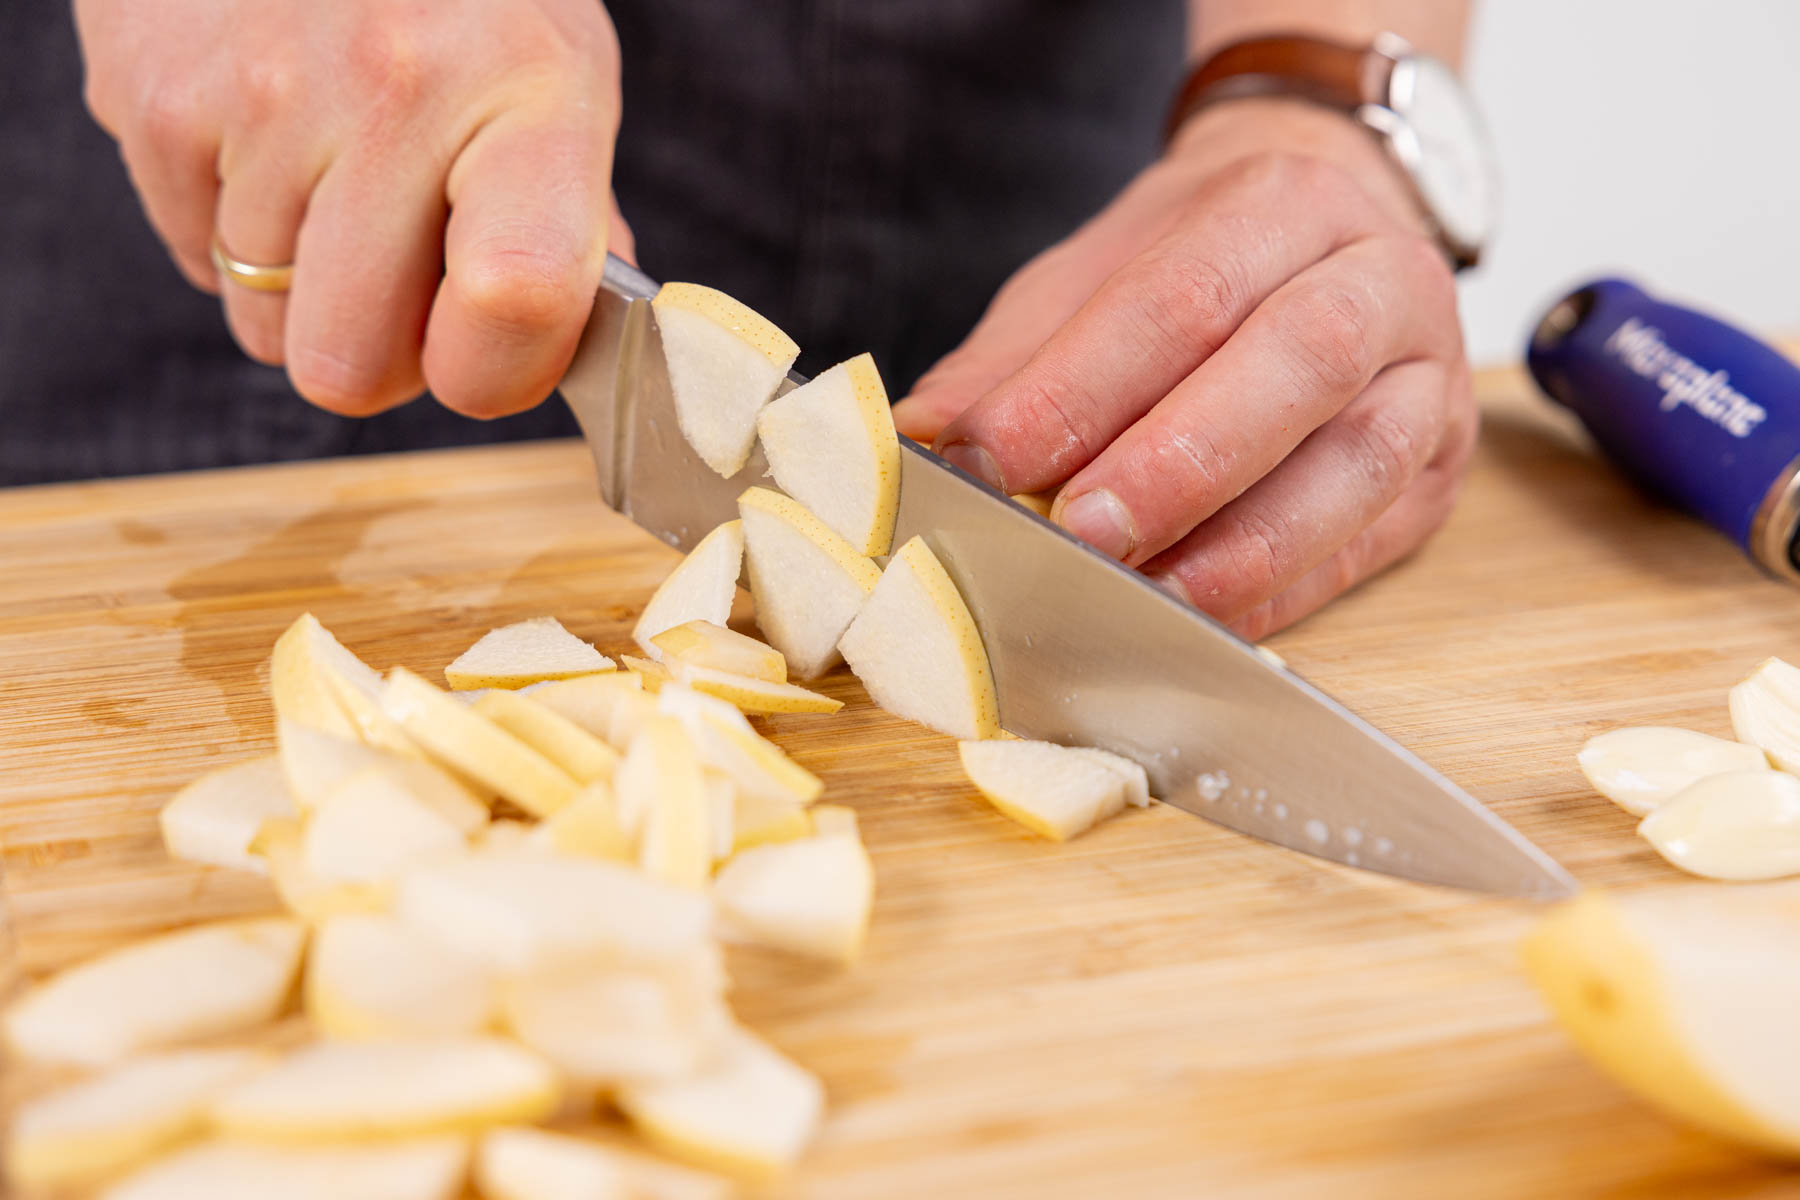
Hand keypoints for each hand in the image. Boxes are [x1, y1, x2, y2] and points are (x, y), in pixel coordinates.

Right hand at [74, 0, 629, 416]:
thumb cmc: (463, 1)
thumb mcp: (560, 84)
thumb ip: (568, 233)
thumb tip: (547, 357)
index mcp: (529, 93)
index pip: (517, 303)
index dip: (491, 374)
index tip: (479, 354)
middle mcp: (394, 87)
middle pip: (348, 366)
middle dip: (376, 348)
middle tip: (400, 271)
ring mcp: (260, 93)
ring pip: (262, 324)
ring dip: (302, 283)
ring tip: (335, 175)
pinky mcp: (154, 93)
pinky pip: (192, 253)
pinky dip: (232, 222)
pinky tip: (270, 139)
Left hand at [892, 98, 1475, 639]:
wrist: (1322, 246)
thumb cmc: (1196, 268)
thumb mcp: (1091, 280)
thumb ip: (1013, 359)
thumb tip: (921, 438)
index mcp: (1284, 202)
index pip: (1181, 295)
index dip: (1082, 386)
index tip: (990, 457)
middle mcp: (1383, 278)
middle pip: (1298, 364)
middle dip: (1179, 463)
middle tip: (1081, 533)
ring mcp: (1430, 381)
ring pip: (1358, 464)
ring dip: (1242, 546)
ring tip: (1144, 597)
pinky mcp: (1436, 476)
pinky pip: (1366, 544)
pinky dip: (1279, 593)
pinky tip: (1202, 624)